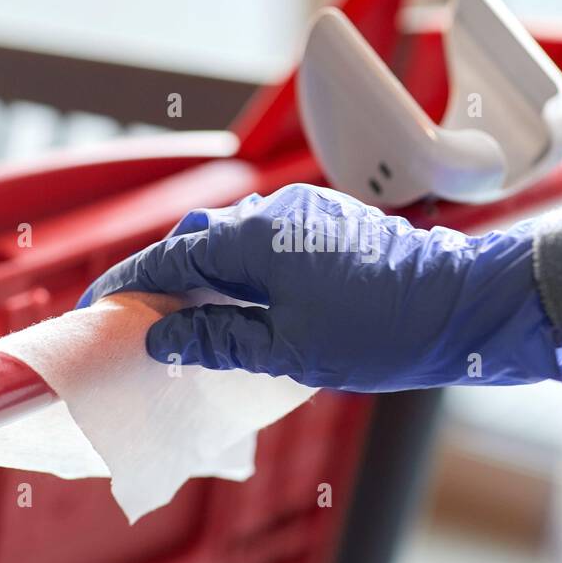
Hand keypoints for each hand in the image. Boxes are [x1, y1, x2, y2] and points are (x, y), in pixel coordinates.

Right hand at [77, 184, 561, 391]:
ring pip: (233, 241)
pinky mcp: (329, 225)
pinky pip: (267, 242)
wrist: (459, 307)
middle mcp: (274, 212)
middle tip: (143, 322)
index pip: (169, 258)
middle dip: (165, 280)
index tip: (101, 308)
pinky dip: (242, 271)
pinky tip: (245, 308)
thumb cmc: (380, 330)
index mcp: (253, 237)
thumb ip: (215, 339)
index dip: (130, 285)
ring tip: (191, 323)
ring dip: (206, 277)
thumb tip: (162, 336)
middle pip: (197, 242)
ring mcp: (305, 214)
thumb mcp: (286, 350)